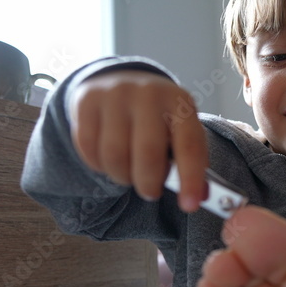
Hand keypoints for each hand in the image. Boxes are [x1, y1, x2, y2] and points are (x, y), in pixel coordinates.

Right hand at [68, 70, 207, 211]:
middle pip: (147, 154)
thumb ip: (192, 163)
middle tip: (150, 192)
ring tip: (129, 173)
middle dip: (149, 185)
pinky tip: (108, 160)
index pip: (189, 145)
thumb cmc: (158, 117)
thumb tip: (198, 197)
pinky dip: (99, 166)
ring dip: (122, 177)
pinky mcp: (87, 101)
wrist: (121, 81)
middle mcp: (148, 94)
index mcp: (180, 103)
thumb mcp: (181, 130)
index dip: (190, 179)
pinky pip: (88, 149)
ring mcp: (115, 95)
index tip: (189, 206)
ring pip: (114, 156)